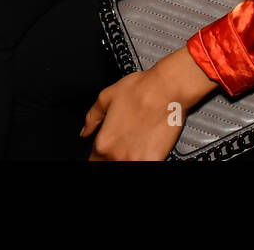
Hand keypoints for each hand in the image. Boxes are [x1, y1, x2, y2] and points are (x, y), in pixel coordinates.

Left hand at [81, 47, 218, 159]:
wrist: (168, 88)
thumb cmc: (141, 89)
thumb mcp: (106, 96)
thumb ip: (92, 118)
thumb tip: (85, 131)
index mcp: (103, 142)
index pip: (93, 161)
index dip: (100, 156)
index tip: (107, 150)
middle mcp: (116, 155)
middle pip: (110, 165)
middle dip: (114, 157)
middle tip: (125, 143)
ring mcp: (135, 160)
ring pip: (125, 165)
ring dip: (129, 158)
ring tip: (137, 144)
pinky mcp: (152, 160)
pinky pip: (145, 165)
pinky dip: (145, 158)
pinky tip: (149, 148)